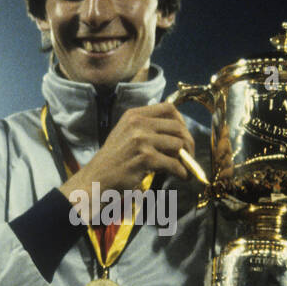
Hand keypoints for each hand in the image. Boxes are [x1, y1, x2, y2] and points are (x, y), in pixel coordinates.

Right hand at [59, 103, 194, 206]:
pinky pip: (173, 163)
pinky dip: (181, 171)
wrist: (97, 178)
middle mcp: (137, 123)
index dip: (181, 120)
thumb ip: (147, 127)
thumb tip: (178, 131)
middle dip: (188, 142)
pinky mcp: (145, 157)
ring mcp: (141, 139)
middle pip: (177, 126)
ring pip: (178, 144)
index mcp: (134, 115)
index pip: (169, 108)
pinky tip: (181, 176)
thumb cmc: (114, 159)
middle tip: (189, 155)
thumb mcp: (126, 134)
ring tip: (184, 168)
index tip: (183, 134)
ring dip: (185, 159)